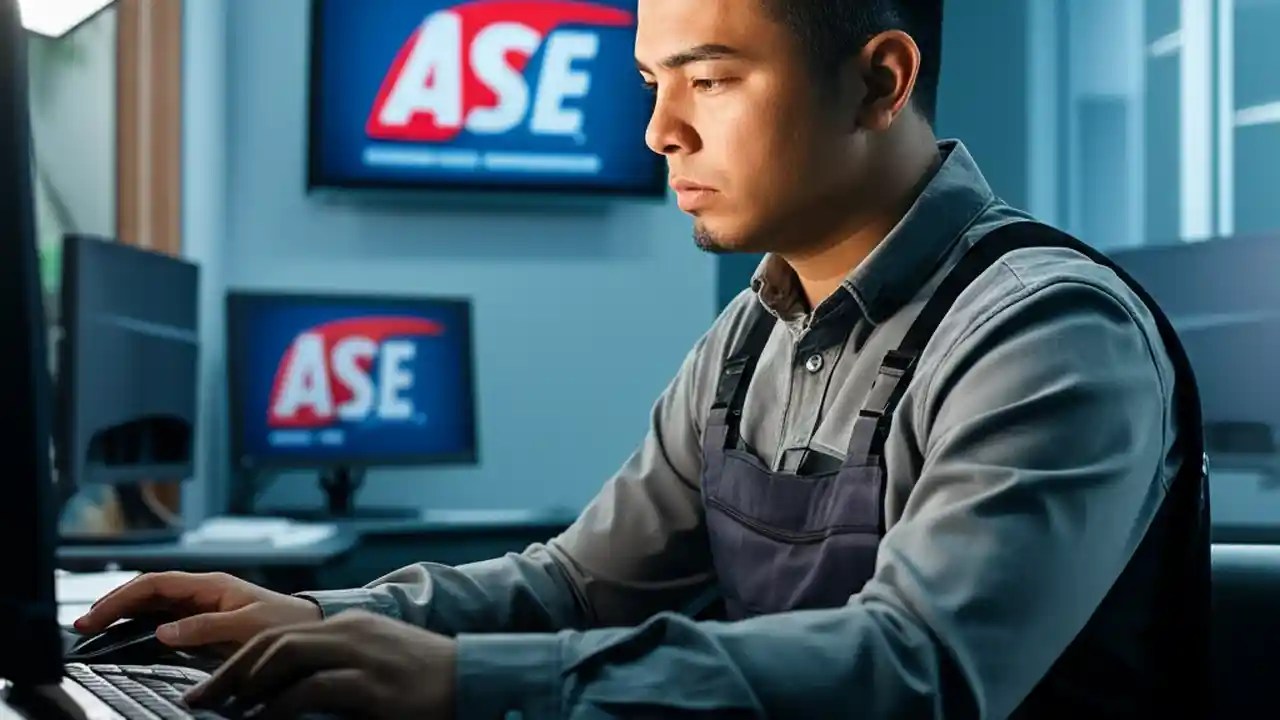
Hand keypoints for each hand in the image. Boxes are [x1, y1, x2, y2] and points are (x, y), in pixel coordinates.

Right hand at [73, 572, 321, 650]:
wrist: (310, 629)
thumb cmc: (286, 623)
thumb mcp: (247, 625)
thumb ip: (206, 627)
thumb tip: (164, 632)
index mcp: (211, 584)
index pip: (156, 583)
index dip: (123, 597)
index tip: (97, 615)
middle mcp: (203, 590)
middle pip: (148, 591)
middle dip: (114, 603)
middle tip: (83, 624)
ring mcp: (203, 603)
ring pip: (153, 603)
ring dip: (124, 613)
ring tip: (95, 627)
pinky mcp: (206, 619)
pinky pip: (165, 617)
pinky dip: (141, 623)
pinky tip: (125, 633)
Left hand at [183, 609, 456, 719]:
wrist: (479, 680)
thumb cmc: (431, 680)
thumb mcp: (381, 661)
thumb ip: (339, 666)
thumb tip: (292, 692)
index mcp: (350, 624)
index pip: (280, 632)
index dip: (239, 658)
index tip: (212, 685)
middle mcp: (351, 632)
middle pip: (272, 641)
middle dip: (230, 671)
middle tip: (200, 699)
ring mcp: (361, 656)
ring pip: (284, 656)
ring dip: (244, 685)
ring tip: (221, 711)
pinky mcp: (373, 686)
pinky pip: (311, 690)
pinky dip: (278, 707)